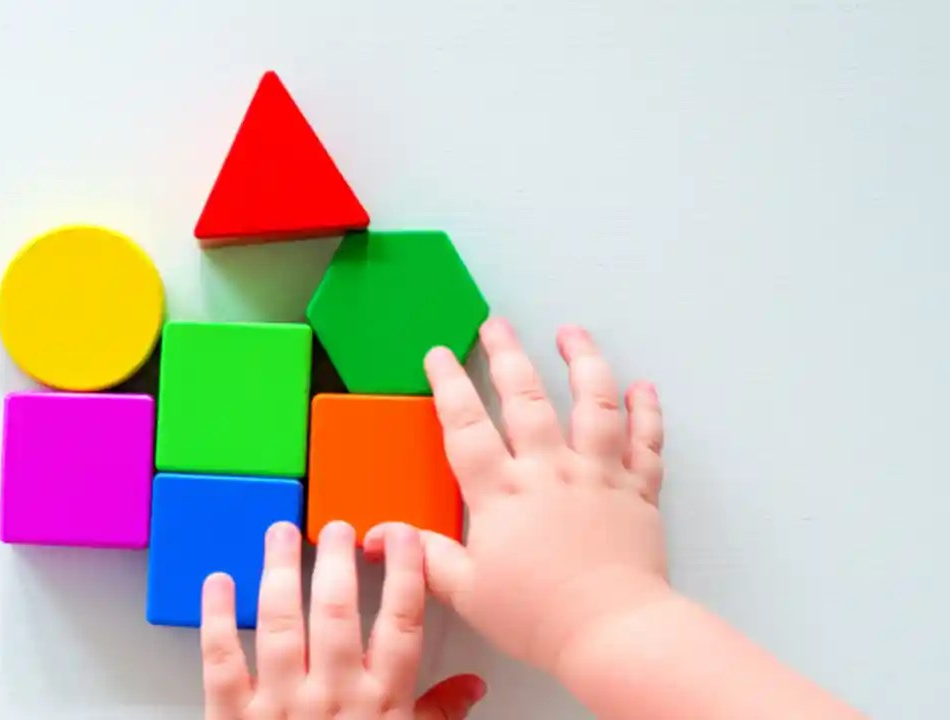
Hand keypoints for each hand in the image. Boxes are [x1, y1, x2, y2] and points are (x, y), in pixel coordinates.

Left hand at [200, 521, 486, 718]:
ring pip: (278, 623)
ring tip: (279, 533)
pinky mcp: (233, 718)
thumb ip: (439, 715)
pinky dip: (216, 617)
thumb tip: (473, 684)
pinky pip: (222, 659)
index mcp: (380, 704)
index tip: (403, 536)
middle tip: (335, 526)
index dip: (404, 574)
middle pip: (335, 612)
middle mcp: (332, 697)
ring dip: (278, 571)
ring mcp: (280, 706)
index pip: (400, 625)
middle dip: (336, 561)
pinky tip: (218, 580)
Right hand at [364, 318, 670, 672]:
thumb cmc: (537, 615)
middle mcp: (549, 471)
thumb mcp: (467, 591)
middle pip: (526, 398)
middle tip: (496, 324)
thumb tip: (378, 536)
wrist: (611, 631)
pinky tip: (642, 387)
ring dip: (583, 361)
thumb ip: (427, 556)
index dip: (449, 385)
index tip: (438, 354)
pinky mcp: (638, 490)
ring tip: (571, 333)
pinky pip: (645, 441)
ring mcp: (598, 474)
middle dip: (507, 354)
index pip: (466, 425)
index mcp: (502, 492)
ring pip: (593, 402)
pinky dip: (646, 410)